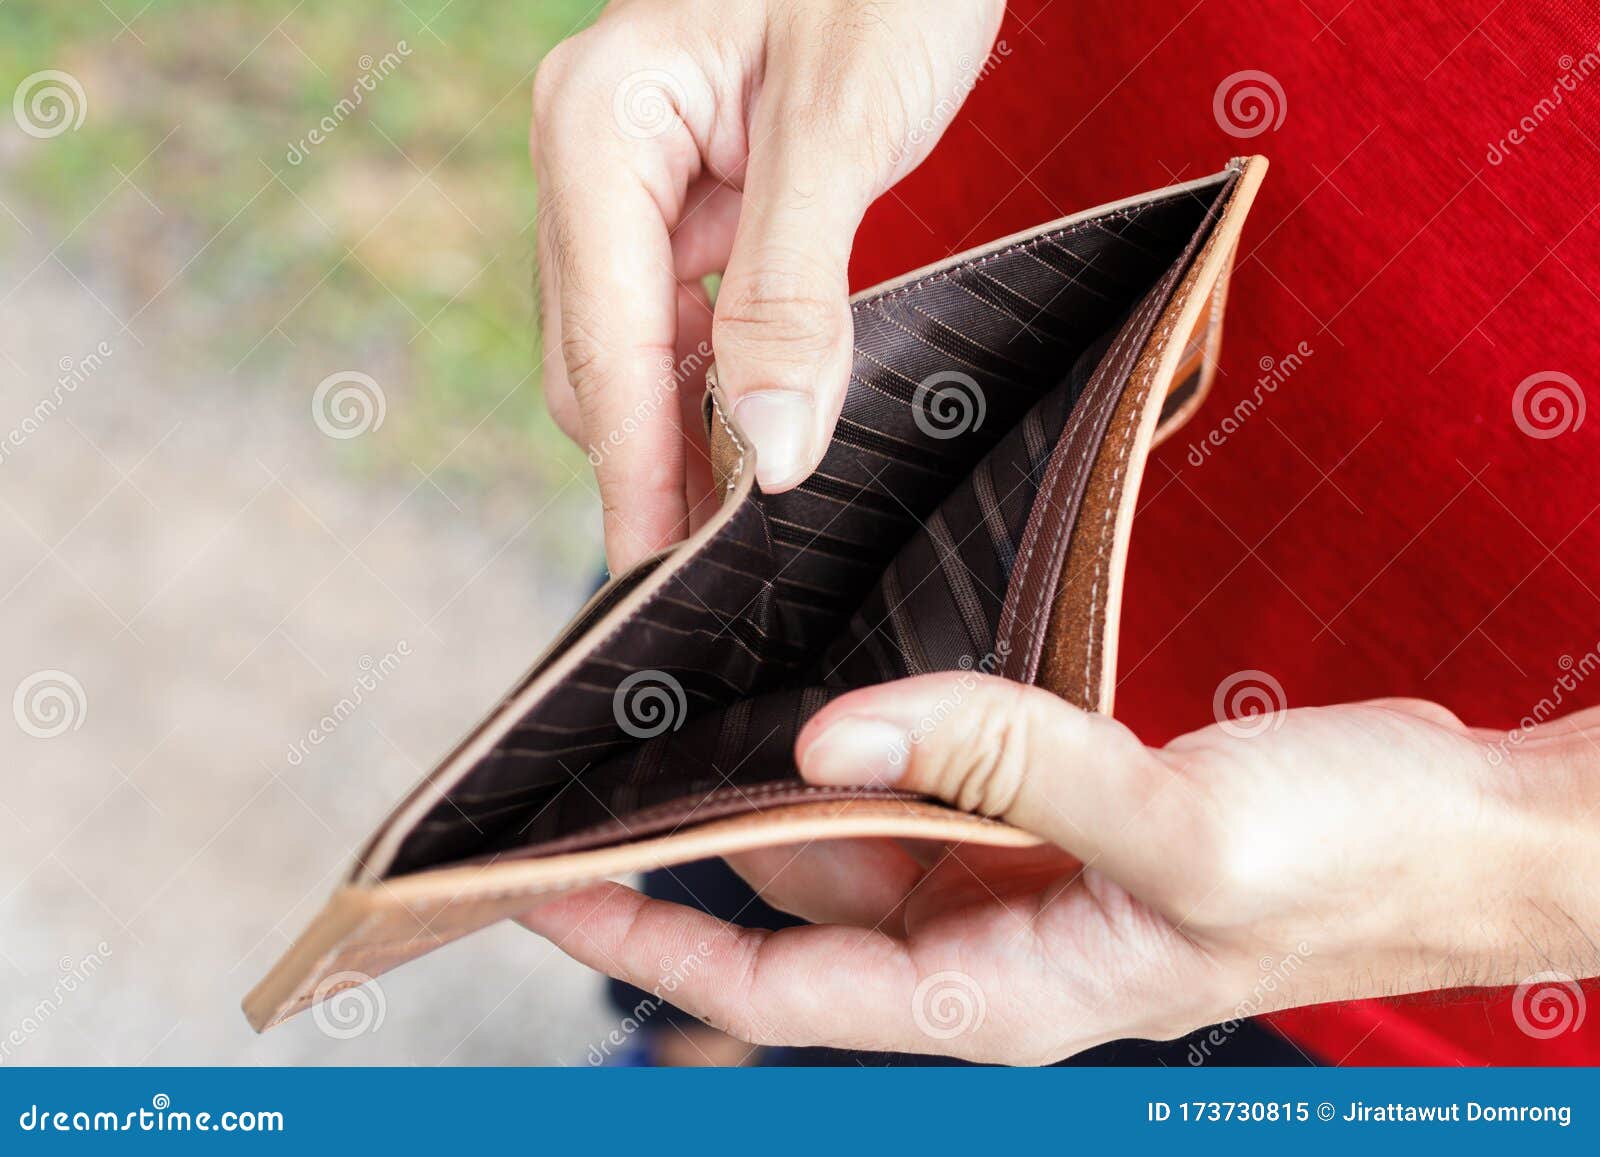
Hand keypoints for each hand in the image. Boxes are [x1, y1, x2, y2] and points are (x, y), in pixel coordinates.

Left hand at [520, 673, 1599, 1063]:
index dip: (644, 945)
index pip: (768, 983)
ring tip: (685, 688)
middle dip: (695, 827)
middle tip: (595, 743)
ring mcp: (1007, 878)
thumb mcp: (1179, 829)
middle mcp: (979, 942)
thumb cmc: (1347, 864)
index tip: (537, 888)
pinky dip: (868, 733)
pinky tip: (826, 670)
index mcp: (991, 989)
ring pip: (849, 823)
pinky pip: (919, 776)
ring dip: (779, 765)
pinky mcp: (1041, 818)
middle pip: (790, 892)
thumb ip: (1010, 769)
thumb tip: (833, 733)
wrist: (1453, 836)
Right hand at [531, 0, 1004, 568]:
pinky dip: (720, 387)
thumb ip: (792, 289)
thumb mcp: (841, 124)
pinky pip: (685, 323)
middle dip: (654, 460)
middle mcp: (596, 158)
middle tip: (722, 567)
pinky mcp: (690, 204)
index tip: (661, 567)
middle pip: (600, 358)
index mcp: (600, 121)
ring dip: (687, 434)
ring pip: (637, 351)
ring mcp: (636, 184)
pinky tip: (765, 432)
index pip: (604, 333)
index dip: (635, 461)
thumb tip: (764, 449)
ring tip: (747, 523)